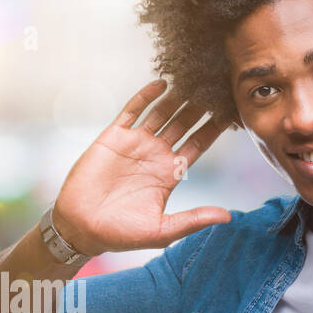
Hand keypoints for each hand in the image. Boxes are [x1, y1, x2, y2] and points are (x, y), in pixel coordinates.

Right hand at [50, 79, 234, 255]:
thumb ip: (194, 219)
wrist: (81, 226)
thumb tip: (228, 217)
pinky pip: (132, 110)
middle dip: (200, 106)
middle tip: (217, 85)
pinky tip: (162, 83)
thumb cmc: (121, 234)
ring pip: (162, 112)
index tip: (231, 110)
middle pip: (184, 123)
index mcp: (170, 173)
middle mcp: (155, 154)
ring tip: (195, 78)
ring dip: (178, 97)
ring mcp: (135, 143)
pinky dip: (146, 96)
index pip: (198, 144)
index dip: (214, 128)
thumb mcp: (163, 230)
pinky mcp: (114, 136)